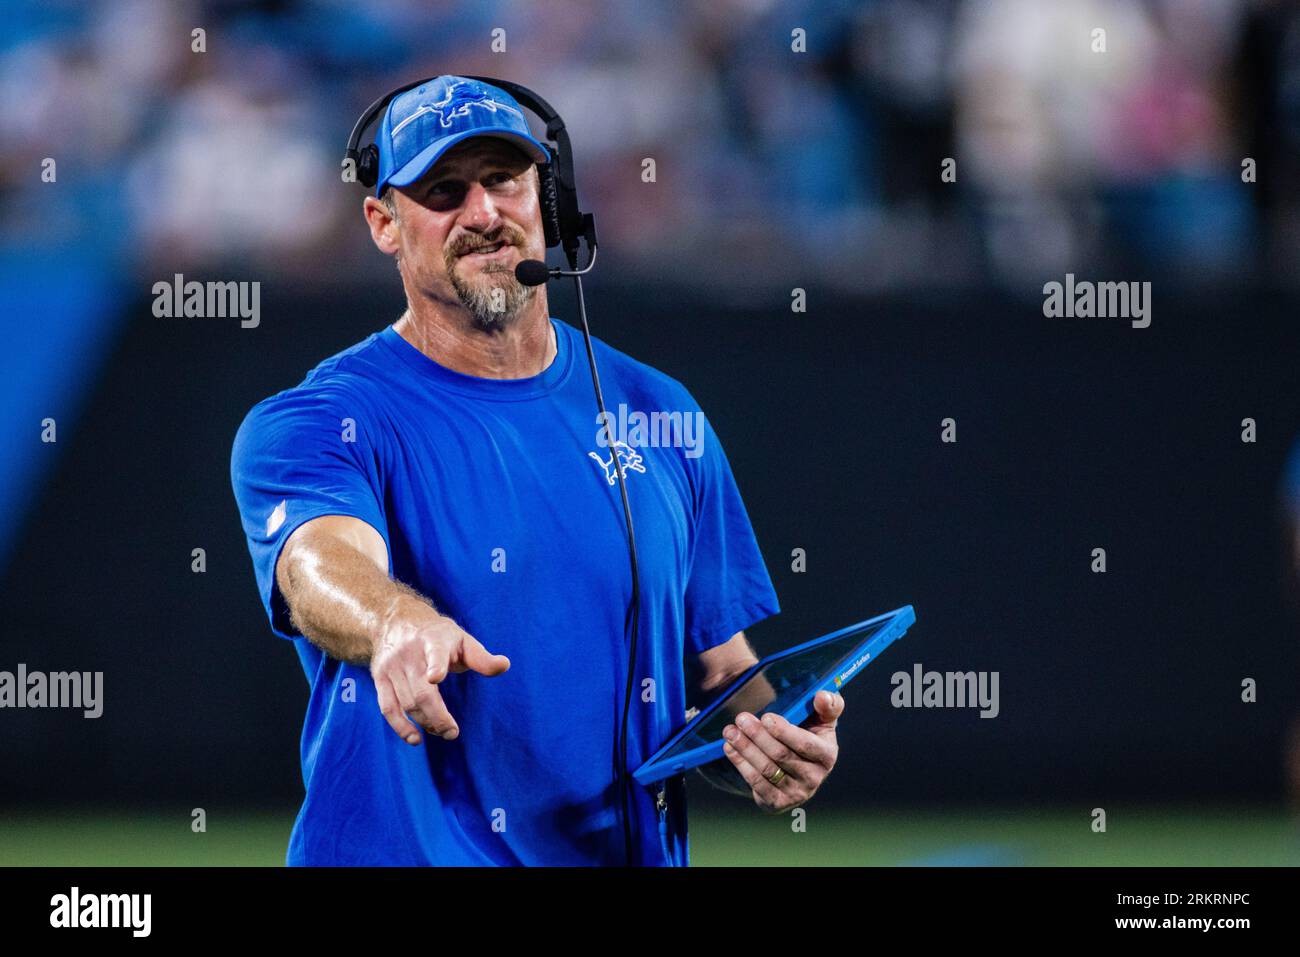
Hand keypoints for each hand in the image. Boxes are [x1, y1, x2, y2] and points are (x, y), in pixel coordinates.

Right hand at [370, 601, 509, 744]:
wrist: (395, 621)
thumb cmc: (438, 636)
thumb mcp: (461, 640)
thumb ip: (481, 658)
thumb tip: (505, 665)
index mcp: (433, 640)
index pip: (434, 653)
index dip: (436, 665)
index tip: (436, 677)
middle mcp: (409, 653)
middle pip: (421, 691)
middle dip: (437, 716)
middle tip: (452, 732)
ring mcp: (391, 666)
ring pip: (406, 703)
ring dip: (425, 722)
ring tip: (442, 731)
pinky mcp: (379, 678)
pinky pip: (387, 708)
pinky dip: (400, 726)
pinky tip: (415, 738)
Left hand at [721, 690, 842, 812]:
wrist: (797, 768)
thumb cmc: (809, 734)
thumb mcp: (822, 720)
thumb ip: (828, 705)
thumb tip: (822, 695)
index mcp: (827, 755)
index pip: (805, 744)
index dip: (784, 732)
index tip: (765, 717)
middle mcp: (815, 778)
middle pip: (781, 755)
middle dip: (758, 735)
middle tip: (741, 718)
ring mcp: (796, 793)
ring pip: (766, 769)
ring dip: (745, 748)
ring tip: (730, 731)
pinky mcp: (777, 802)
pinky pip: (756, 782)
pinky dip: (740, 764)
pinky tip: (729, 748)